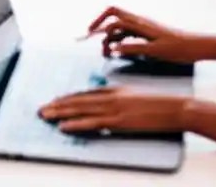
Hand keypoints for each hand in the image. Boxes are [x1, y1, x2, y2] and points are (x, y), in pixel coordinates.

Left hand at [39, 86, 190, 134]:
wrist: (173, 108)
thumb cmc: (157, 104)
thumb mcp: (133, 96)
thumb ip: (117, 97)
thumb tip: (104, 103)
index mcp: (114, 90)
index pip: (85, 94)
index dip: (68, 98)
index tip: (55, 101)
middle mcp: (110, 97)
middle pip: (78, 100)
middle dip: (58, 105)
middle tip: (42, 108)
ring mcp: (113, 108)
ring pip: (80, 110)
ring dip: (60, 113)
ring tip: (46, 115)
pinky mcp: (118, 121)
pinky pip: (92, 123)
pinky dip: (76, 124)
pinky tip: (64, 126)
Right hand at [86, 6, 207, 63]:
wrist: (198, 46)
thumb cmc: (179, 48)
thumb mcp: (154, 51)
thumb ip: (132, 48)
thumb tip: (113, 48)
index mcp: (140, 23)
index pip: (113, 15)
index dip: (98, 22)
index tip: (88, 34)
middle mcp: (140, 22)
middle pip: (114, 16)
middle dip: (101, 26)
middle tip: (94, 41)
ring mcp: (144, 27)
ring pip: (121, 27)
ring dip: (111, 37)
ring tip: (107, 53)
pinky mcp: (149, 34)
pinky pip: (129, 34)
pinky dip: (121, 41)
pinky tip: (120, 51)